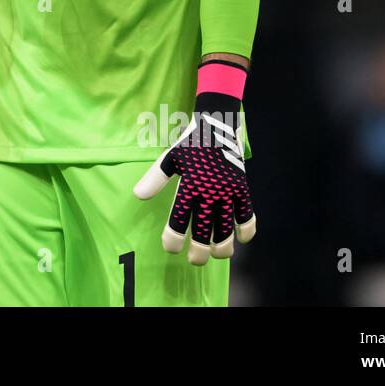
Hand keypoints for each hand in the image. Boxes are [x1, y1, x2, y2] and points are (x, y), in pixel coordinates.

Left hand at [134, 61, 255, 264]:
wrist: (217, 124)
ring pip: (227, 229)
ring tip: (216, 255)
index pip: (178, 220)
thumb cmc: (190, 143)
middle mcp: (209, 192)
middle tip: (194, 261)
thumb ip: (155, 178)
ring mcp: (228, 192)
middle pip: (203, 231)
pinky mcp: (242, 190)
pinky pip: (247, 216)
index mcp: (188, 186)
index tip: (170, 248)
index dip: (173, 238)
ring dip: (222, 247)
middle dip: (198, 251)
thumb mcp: (169, 158)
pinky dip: (246, 230)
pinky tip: (241, 239)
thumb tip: (138, 196)